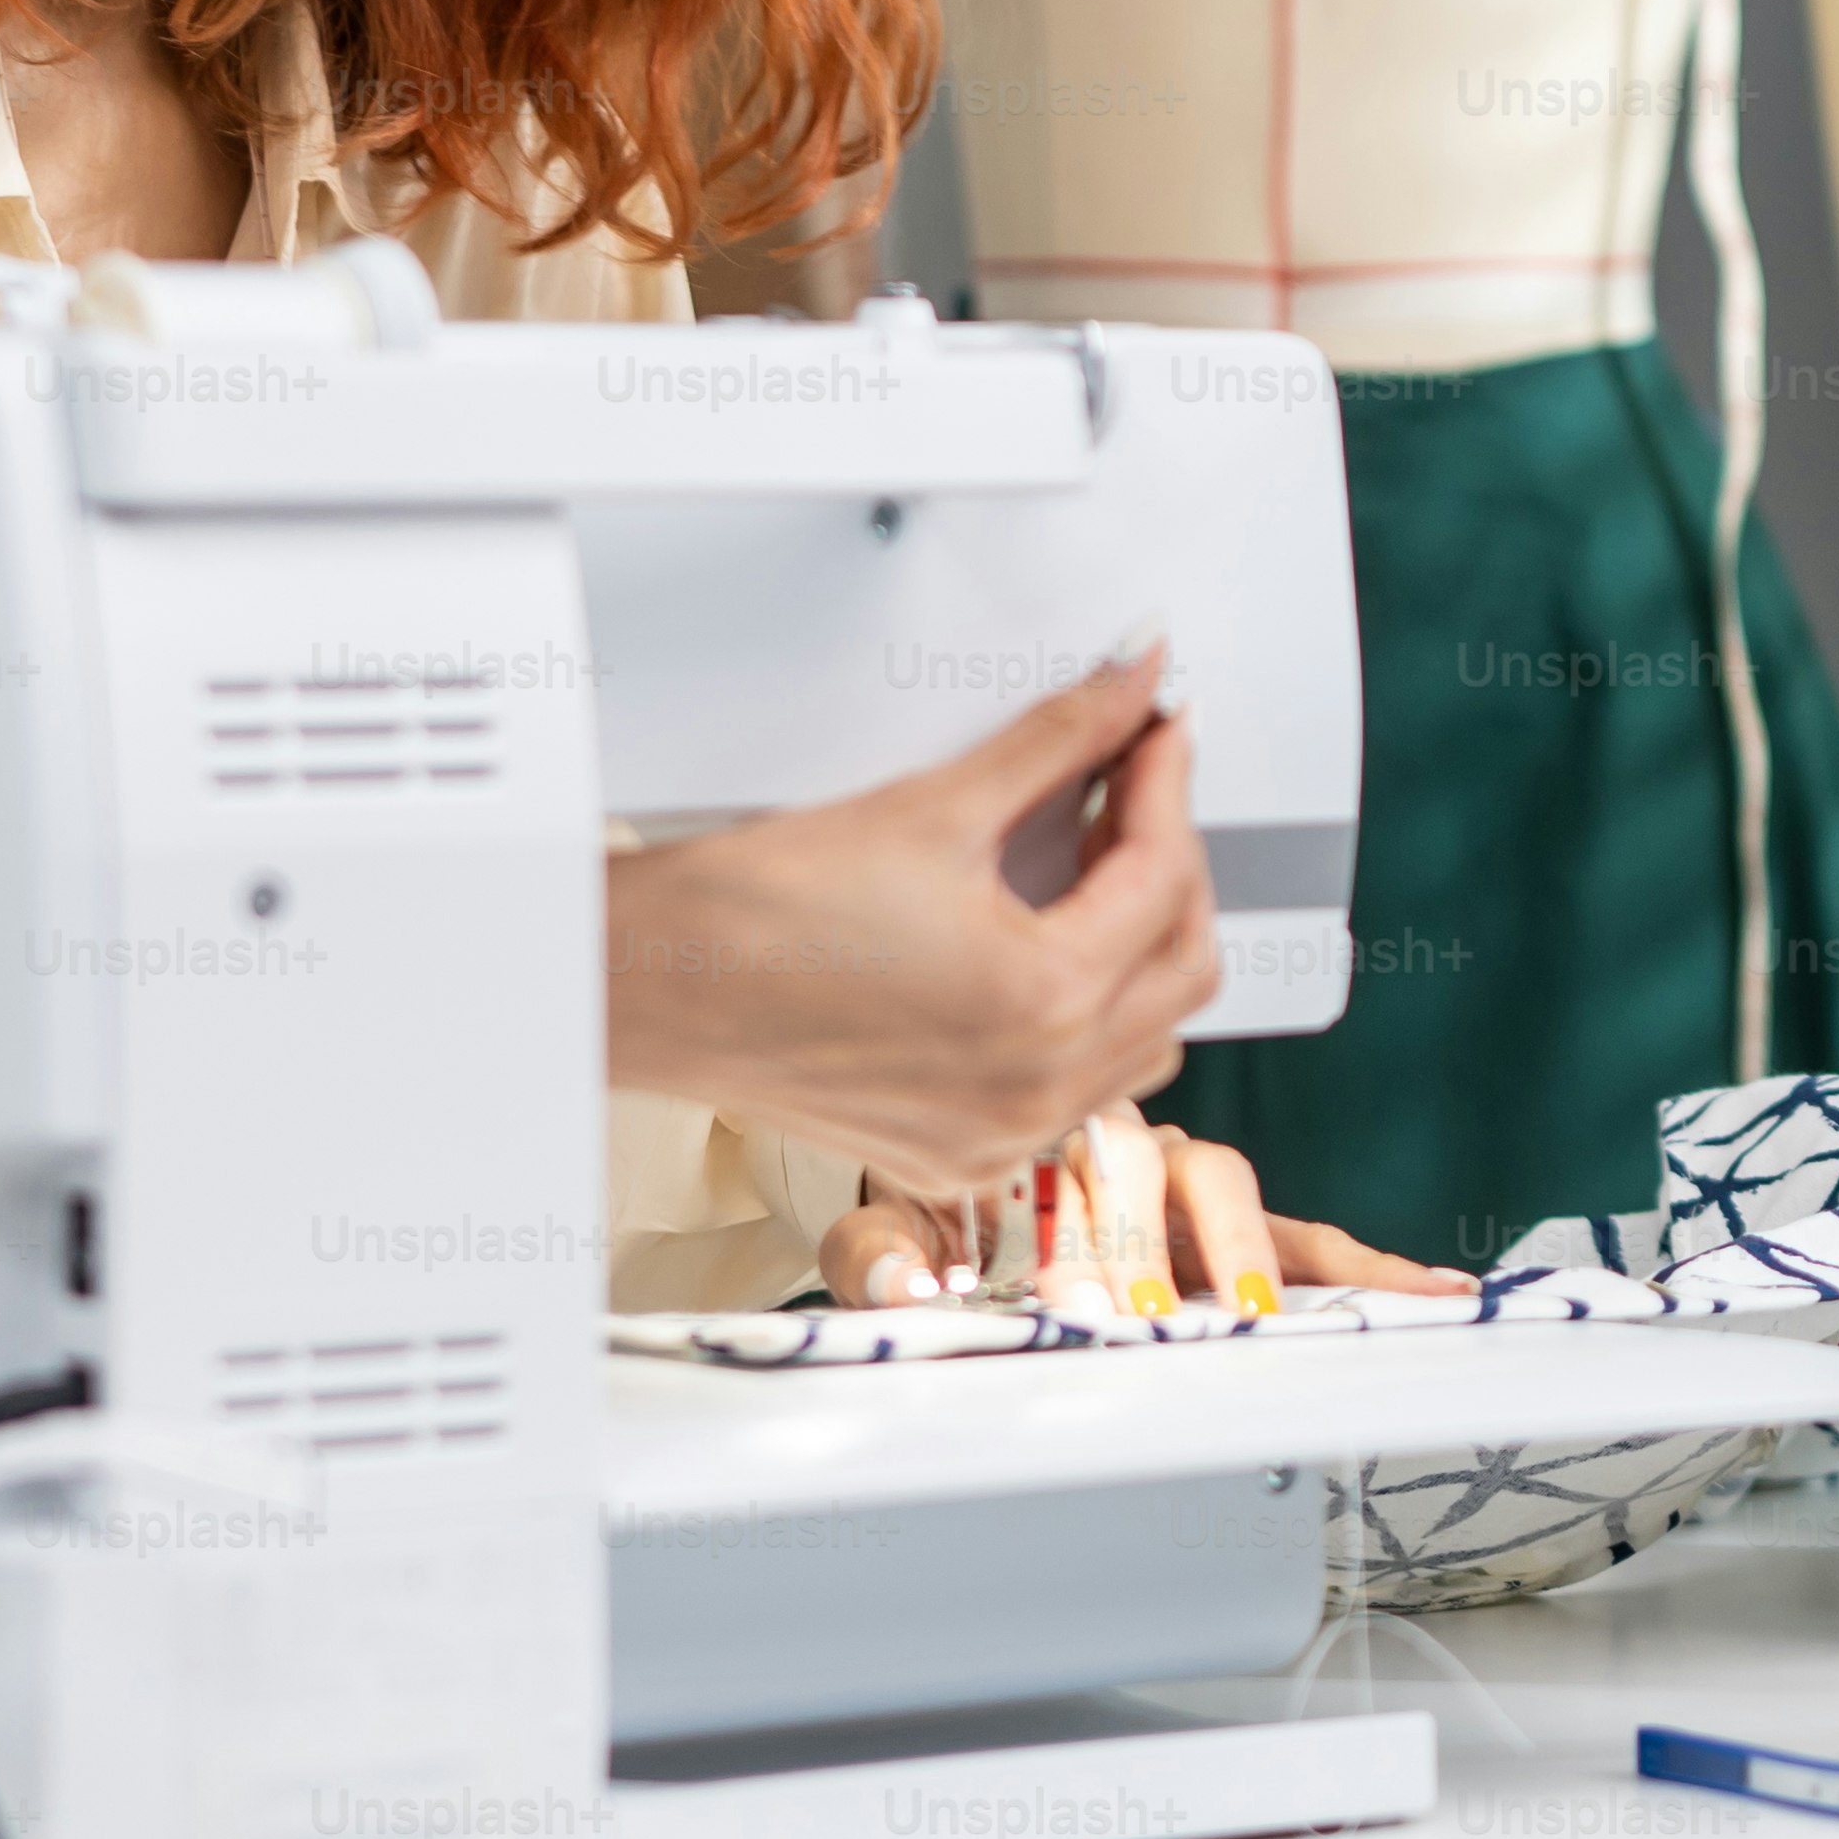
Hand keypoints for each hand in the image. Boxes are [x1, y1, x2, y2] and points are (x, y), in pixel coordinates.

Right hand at [604, 649, 1227, 1201]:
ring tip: (1085, 868)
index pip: (1167, 875)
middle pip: (1184, 968)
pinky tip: (1040, 951)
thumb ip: (1059, 739)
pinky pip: (1076, 1092)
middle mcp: (1035, 1089)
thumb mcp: (934, 807)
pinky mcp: (961, 1157)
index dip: (1167, 782)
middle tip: (1129, 790)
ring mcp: (1001, 1135)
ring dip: (1139, 949)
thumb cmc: (756, 913)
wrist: (654, 986)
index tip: (1154, 729)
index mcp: (1043, 1003)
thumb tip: (1131, 682)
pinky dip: (1086, 1021)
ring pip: (1145, 1039)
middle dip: (1172, 867)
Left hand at [814, 1123, 1472, 1311]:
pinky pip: (1315, 1246)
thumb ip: (880, 1255)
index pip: (1105, 1156)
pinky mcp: (1242, 1243)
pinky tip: (1433, 1293)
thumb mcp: (888, 1223)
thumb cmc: (936, 1190)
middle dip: (1179, 1252)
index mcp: (1062, 1126)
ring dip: (1262, 1265)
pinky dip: (1370, 1272)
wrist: (956, 1161)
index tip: (1094, 1306)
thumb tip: (906, 1294)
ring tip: (1264, 1321)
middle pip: (1186, 1172)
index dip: (1103, 1228)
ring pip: (1254, 1203)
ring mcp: (1198, 1191)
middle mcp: (1145, 1143)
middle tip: (1162, 1320)